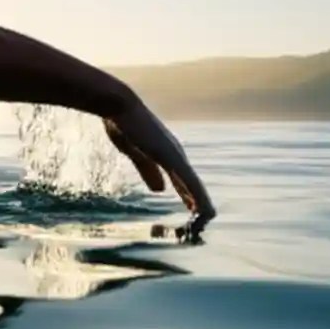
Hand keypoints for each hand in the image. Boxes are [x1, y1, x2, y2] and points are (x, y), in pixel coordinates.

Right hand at [103, 99, 215, 237]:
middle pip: (191, 184)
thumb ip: (148, 171)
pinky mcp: (171, 157)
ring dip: (201, 203)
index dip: (188, 196)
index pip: (182, 180)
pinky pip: (188, 181)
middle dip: (197, 202)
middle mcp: (176, 155)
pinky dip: (197, 196)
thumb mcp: (136, 154)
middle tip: (204, 220)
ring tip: (209, 218)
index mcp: (167, 155)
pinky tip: (203, 209)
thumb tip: (160, 190)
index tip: (193, 211)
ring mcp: (175, 156)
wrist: (120, 107)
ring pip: (194, 185)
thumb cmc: (125, 126)